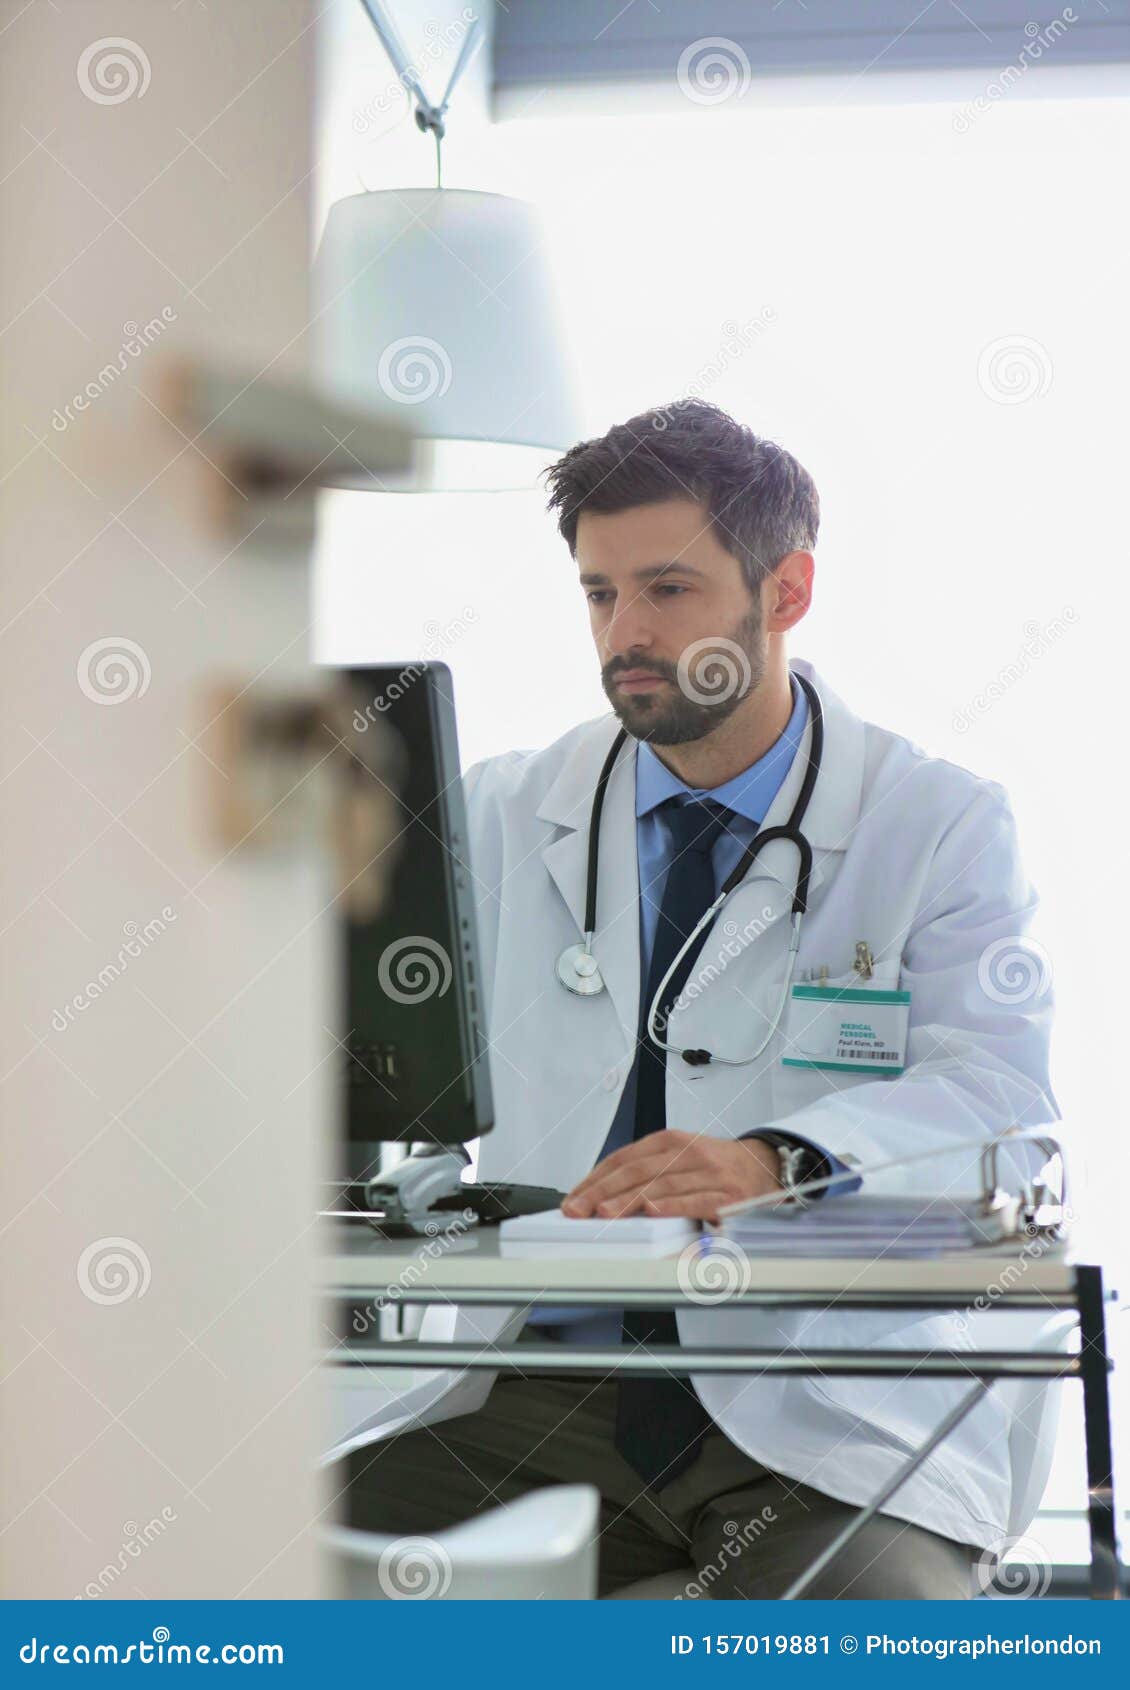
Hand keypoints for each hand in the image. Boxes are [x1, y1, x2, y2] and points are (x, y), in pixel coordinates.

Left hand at [561, 1130, 781, 1223]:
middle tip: (578, 1209)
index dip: (595, 1179)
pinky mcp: (727, 1194)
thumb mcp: (680, 1159)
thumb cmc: (716, 1168)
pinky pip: (696, 1200)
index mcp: (669, 1141)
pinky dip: (673, 1205)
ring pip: (661, 1184)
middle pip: (636, 1170)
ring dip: (630, 1200)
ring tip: (605, 1213)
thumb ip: (647, 1172)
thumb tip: (602, 1197)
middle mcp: (686, 1152)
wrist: (767, 1167)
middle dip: (602, 1191)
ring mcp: (708, 1172)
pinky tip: (653, 1211)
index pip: (623, 1159)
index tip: (573, 1198)